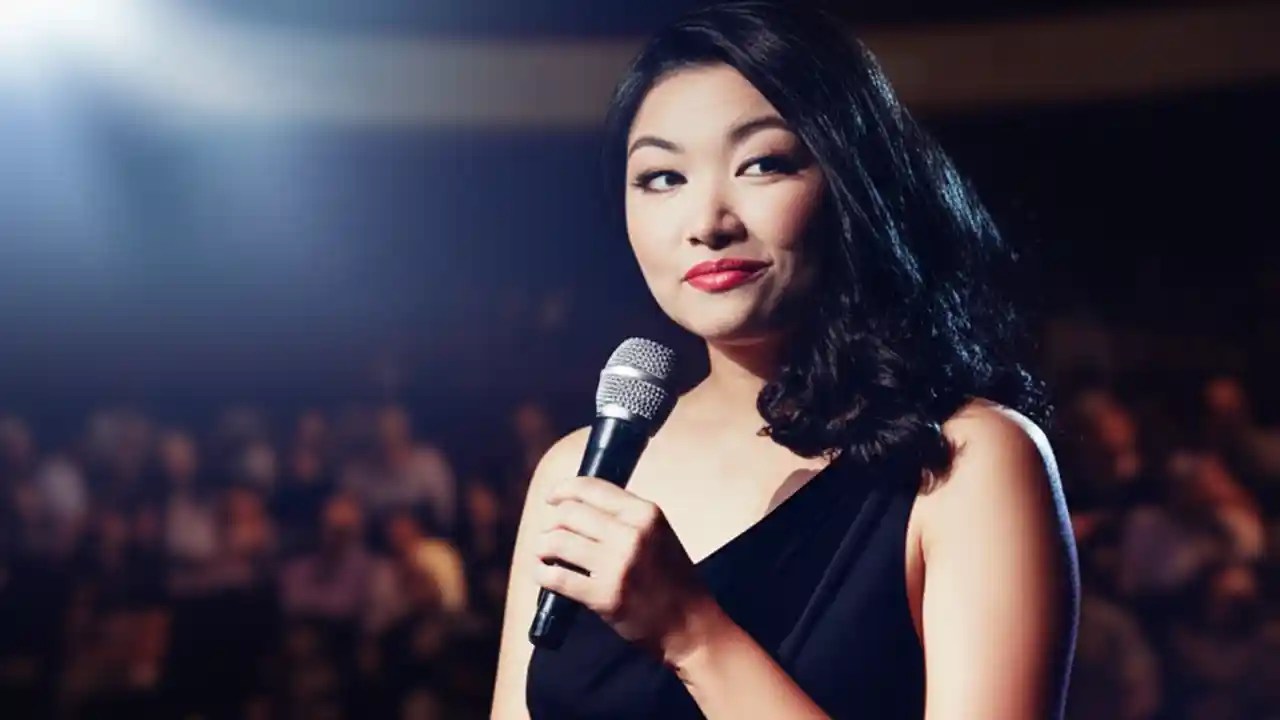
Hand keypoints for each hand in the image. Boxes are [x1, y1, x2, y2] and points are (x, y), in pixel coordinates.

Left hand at [533, 474, 719, 663]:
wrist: (691, 625)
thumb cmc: (672, 578)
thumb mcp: (658, 534)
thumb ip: (625, 517)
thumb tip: (578, 504)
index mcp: (645, 513)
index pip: (590, 488)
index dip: (563, 490)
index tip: (552, 498)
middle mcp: (632, 534)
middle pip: (568, 514)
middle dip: (551, 523)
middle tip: (549, 535)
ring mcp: (617, 566)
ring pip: (557, 542)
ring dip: (542, 547)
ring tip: (543, 554)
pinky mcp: (604, 596)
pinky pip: (556, 577)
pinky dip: (541, 573)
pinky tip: (542, 574)